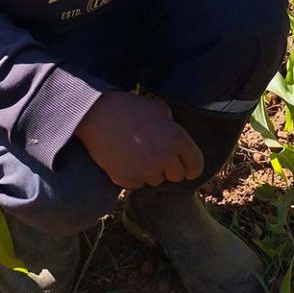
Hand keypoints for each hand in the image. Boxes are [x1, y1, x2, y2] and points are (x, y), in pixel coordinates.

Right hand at [75, 91, 203, 189]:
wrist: (98, 115)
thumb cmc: (130, 108)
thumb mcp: (160, 110)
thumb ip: (173, 128)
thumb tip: (178, 143)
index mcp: (177, 139)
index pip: (195, 164)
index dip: (192, 168)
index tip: (188, 170)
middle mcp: (165, 157)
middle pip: (176, 176)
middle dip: (168, 168)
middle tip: (155, 156)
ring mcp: (146, 171)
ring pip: (156, 181)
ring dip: (150, 172)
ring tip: (136, 153)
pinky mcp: (129, 180)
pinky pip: (138, 184)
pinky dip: (133, 175)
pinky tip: (124, 159)